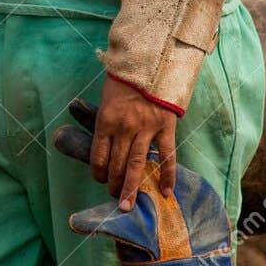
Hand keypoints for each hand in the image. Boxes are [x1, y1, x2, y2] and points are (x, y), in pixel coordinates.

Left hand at [89, 78, 176, 211]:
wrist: (151, 60)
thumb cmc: (124, 78)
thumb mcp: (106, 97)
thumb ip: (106, 121)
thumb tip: (106, 144)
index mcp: (106, 120)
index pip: (98, 155)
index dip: (98, 172)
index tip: (100, 180)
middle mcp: (124, 127)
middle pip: (116, 164)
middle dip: (114, 184)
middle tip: (115, 198)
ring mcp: (146, 128)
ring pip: (138, 165)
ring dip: (132, 187)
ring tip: (128, 205)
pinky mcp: (165, 127)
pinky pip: (167, 156)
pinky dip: (167, 175)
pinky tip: (166, 192)